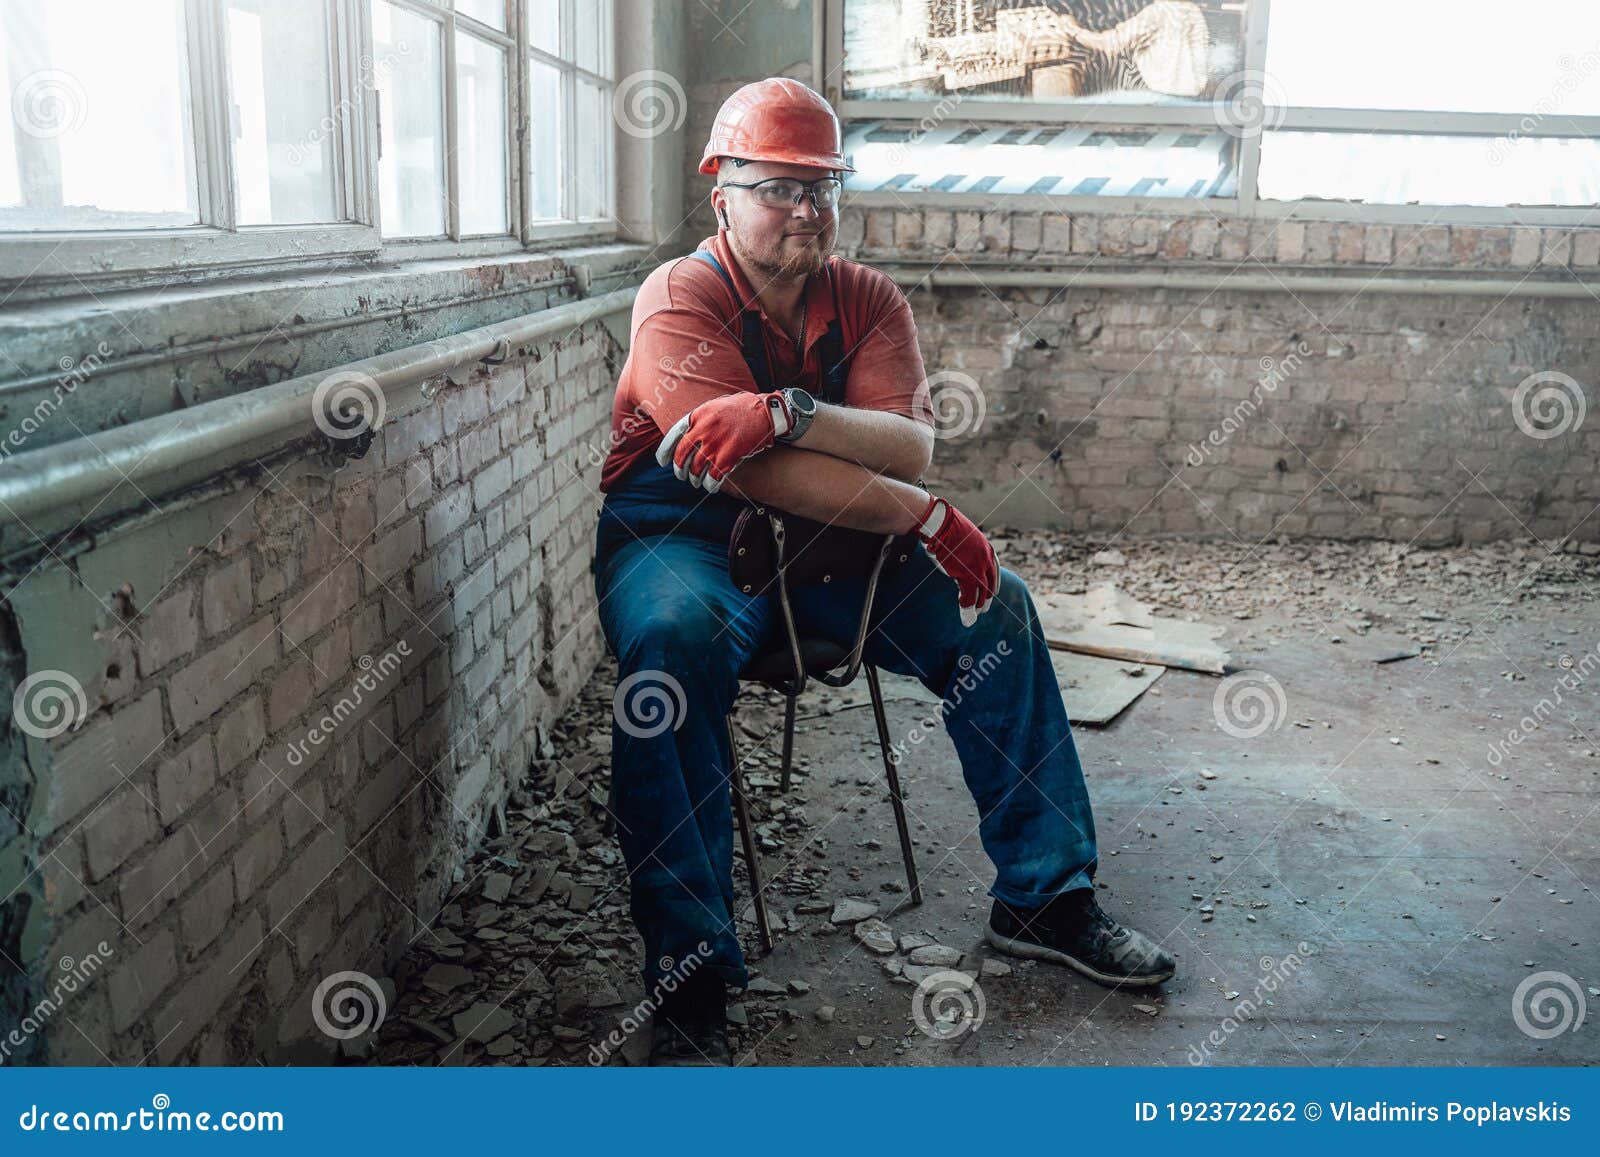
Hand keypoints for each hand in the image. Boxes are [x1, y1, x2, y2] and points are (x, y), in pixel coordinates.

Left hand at [655, 391, 793, 492]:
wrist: (764, 412)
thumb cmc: (740, 409)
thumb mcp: (714, 407)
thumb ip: (699, 421)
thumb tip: (685, 437)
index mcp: (698, 416)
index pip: (674, 437)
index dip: (665, 451)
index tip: (662, 462)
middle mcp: (704, 430)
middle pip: (683, 457)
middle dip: (680, 470)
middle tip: (682, 475)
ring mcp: (716, 444)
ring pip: (696, 469)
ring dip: (695, 479)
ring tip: (697, 482)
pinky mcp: (729, 456)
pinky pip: (713, 476)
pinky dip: (710, 484)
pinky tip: (711, 486)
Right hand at [915, 494, 997, 626]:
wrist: (940, 523)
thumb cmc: (945, 526)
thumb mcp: (962, 537)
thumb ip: (965, 549)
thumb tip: (959, 556)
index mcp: (986, 548)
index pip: (994, 570)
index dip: (993, 583)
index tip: (991, 592)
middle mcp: (986, 559)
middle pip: (990, 583)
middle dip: (987, 598)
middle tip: (984, 608)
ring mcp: (978, 568)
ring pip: (982, 593)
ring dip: (978, 606)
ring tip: (975, 616)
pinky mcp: (967, 576)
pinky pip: (970, 597)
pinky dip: (968, 609)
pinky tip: (966, 616)